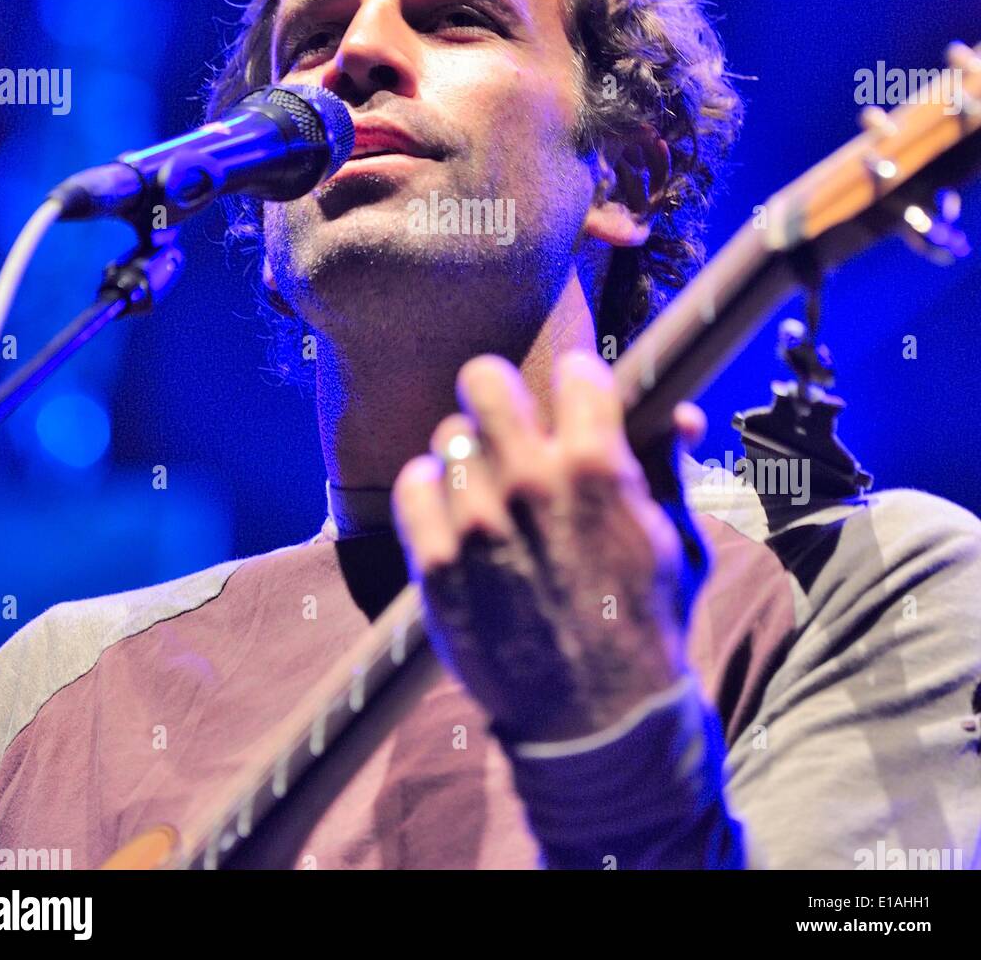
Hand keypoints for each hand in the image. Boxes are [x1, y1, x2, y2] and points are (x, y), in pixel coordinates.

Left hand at [391, 349, 709, 745]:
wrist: (599, 723)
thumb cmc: (646, 625)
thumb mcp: (678, 542)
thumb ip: (670, 469)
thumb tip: (681, 414)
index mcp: (600, 468)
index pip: (575, 371)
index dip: (580, 384)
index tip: (577, 402)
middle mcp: (533, 482)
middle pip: (485, 379)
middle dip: (501, 395)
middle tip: (510, 421)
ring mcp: (478, 522)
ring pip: (450, 435)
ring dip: (470, 456)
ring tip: (489, 490)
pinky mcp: (435, 563)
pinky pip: (414, 485)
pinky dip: (431, 494)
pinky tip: (455, 516)